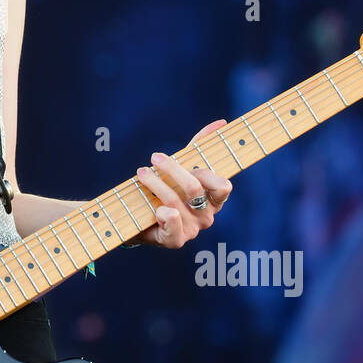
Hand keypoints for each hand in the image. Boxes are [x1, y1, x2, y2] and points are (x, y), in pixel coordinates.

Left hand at [132, 119, 233, 248]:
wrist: (140, 218)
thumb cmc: (168, 189)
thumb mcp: (184, 166)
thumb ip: (201, 145)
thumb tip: (222, 122)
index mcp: (214, 200)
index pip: (223, 186)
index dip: (206, 172)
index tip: (188, 162)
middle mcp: (207, 216)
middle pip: (194, 188)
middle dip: (171, 168)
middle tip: (154, 157)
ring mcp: (192, 229)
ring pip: (174, 201)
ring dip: (154, 183)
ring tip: (141, 173)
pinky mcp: (175, 240)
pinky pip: (171, 221)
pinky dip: (160, 211)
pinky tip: (153, 207)